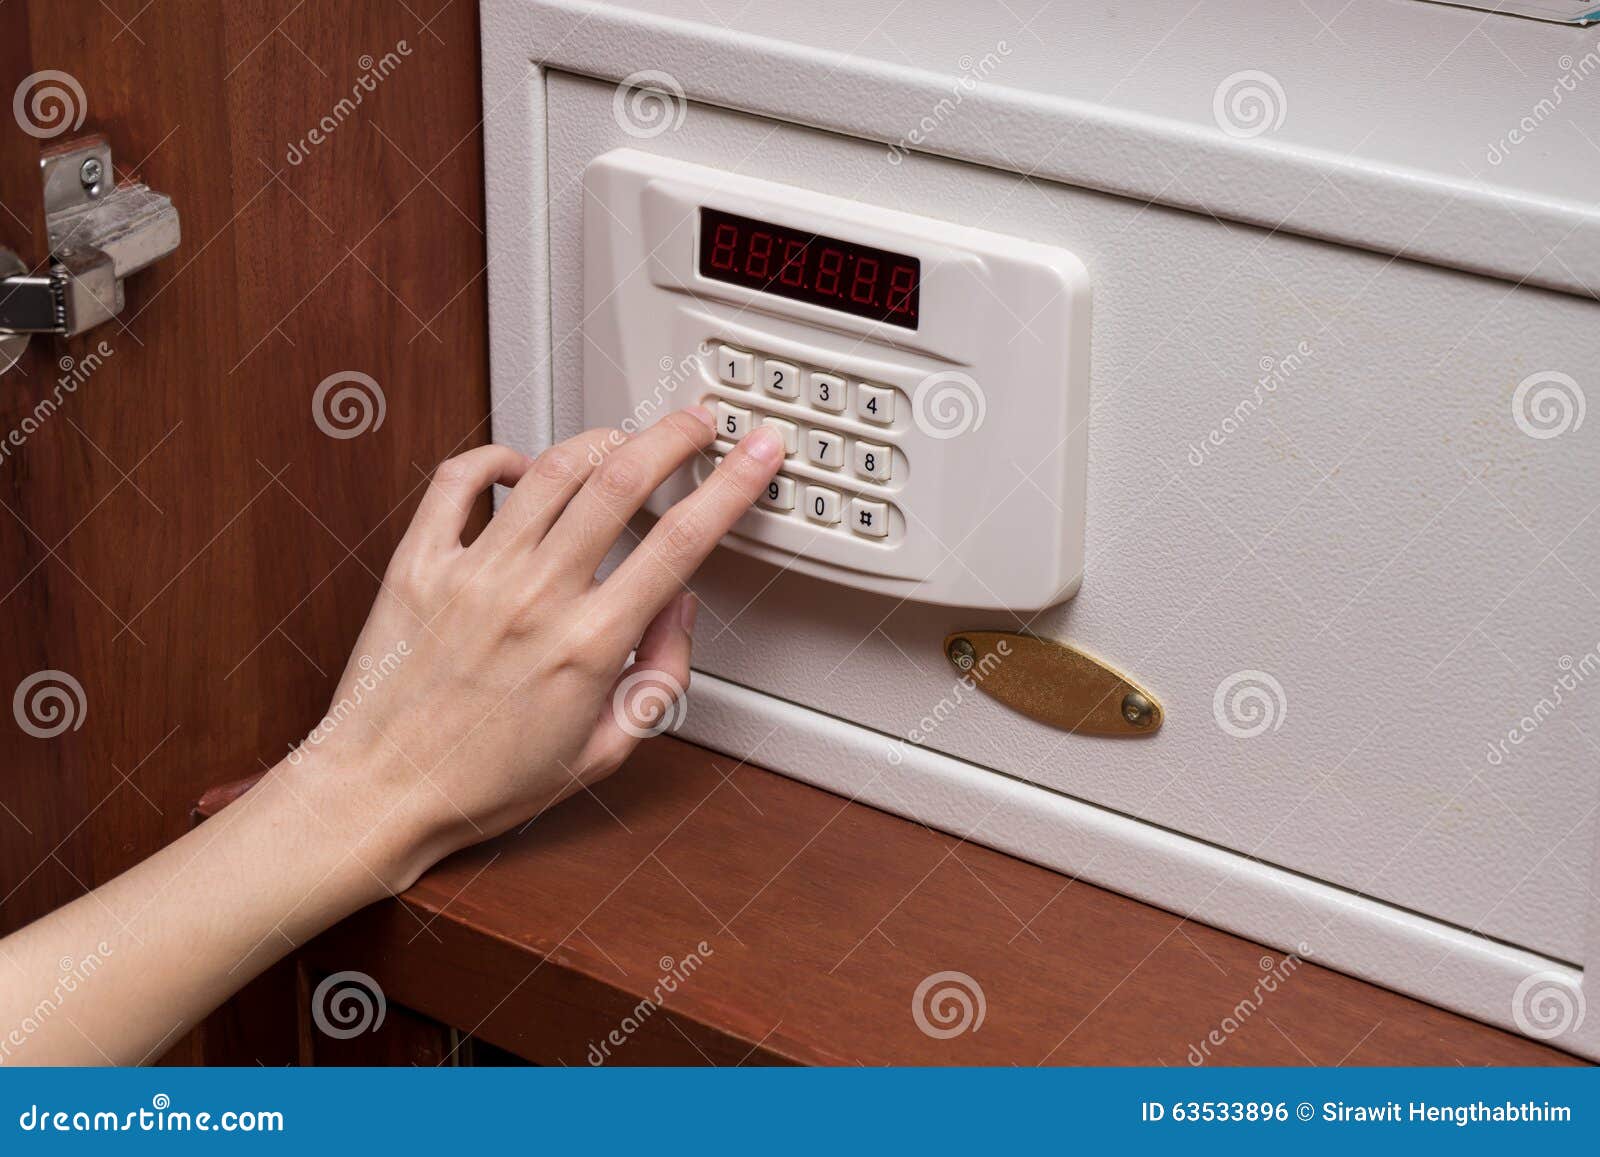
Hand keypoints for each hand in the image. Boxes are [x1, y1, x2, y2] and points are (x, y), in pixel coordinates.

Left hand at [278, 407, 784, 891]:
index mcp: (589, 646)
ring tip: (623, 441)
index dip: (732, 485)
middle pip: (622, 481)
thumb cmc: (485, 784)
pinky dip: (497, 457)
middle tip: (697, 422)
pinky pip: (459, 480)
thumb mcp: (602, 753)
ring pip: (551, 469)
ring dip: (600, 440)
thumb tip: (678, 608)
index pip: (681, 542)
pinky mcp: (419, 564)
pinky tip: (522, 467)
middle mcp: (534, 597)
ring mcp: (473, 573)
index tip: (756, 454)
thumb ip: (659, 679)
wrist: (379, 793)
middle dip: (674, 436)